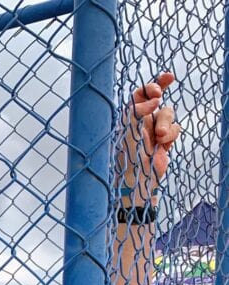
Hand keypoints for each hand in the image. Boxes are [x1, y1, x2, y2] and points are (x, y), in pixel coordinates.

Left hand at [119, 73, 181, 203]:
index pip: (140, 94)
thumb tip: (157, 99)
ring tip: (160, 136)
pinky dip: (172, 134)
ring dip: (166, 122)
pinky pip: (175, 128)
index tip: (158, 90)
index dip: (150, 86)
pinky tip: (163, 144)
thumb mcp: (129, 129)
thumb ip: (139, 110)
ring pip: (168, 113)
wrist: (137, 178)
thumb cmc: (127, 155)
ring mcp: (154, 129)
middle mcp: (141, 120)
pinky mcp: (165, 140)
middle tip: (164, 86)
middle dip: (162, 87)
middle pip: (157, 96)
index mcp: (129, 117)